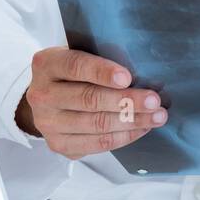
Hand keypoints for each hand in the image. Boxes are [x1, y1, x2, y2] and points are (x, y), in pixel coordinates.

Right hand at [17, 46, 166, 159]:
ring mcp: (48, 123)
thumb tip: (143, 67)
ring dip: (132, 121)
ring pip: (96, 124)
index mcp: (47, 64)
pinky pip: (97, 144)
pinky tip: (142, 128)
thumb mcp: (79, 54)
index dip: (102, 72)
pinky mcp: (59, 144)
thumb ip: (101, 57)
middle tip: (154, 101)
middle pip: (89, 99)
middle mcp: (42, 95)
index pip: (75, 66)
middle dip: (127, 101)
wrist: (48, 99)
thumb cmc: (73, 72)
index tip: (128, 77)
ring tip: (157, 117)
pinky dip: (124, 136)